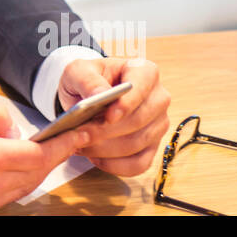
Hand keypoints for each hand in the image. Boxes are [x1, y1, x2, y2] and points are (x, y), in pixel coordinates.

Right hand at [0, 97, 90, 214]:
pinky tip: (18, 165)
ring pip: (24, 188)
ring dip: (38, 169)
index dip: (65, 144)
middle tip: (73, 138)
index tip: (84, 132)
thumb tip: (15, 128)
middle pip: (36, 173)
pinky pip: (6, 197)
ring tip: (47, 149)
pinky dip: (18, 181)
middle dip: (57, 155)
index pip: (38, 154)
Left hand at [57, 56, 170, 176]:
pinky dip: (115, 165)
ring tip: (81, 144)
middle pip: (140, 120)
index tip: (108, 116)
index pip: (143, 86)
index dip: (127, 104)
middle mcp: (158, 98)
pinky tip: (95, 158)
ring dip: (106, 149)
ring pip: (137, 144)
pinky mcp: (152, 146)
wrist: (87, 95)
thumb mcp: (78, 71)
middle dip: (108, 131)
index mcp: (144, 71)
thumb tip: (100, 94)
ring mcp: (158, 124)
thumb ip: (88, 80)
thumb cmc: (87, 80)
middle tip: (81, 134)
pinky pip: (139, 164)